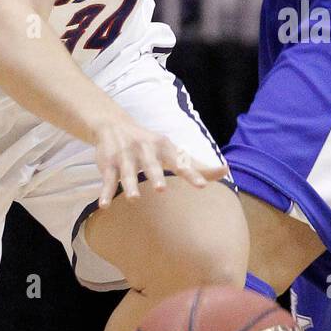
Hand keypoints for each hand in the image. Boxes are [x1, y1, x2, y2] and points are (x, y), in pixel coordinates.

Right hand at [93, 115, 226, 208]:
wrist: (113, 125)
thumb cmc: (150, 144)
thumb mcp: (172, 151)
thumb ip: (197, 165)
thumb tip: (225, 171)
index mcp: (164, 147)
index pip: (179, 162)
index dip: (191, 174)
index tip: (202, 186)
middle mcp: (144, 150)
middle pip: (151, 164)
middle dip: (155, 175)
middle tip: (161, 189)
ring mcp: (125, 157)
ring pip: (127, 173)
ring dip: (130, 185)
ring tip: (134, 199)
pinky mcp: (109, 165)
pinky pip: (107, 180)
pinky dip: (105, 193)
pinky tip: (105, 205)